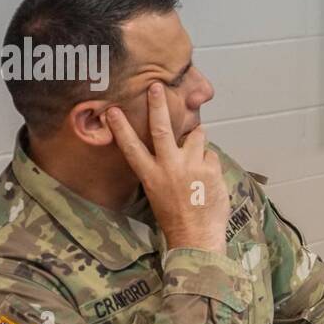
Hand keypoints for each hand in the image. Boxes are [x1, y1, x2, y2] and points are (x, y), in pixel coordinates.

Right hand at [106, 83, 230, 253]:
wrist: (196, 237)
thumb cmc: (176, 216)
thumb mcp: (159, 192)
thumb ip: (163, 166)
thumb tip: (175, 143)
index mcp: (151, 175)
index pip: (131, 147)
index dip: (121, 127)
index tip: (112, 110)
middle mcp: (169, 167)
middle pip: (162, 128)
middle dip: (159, 105)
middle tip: (157, 87)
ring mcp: (191, 166)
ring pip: (196, 136)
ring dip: (197, 139)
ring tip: (195, 158)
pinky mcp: (210, 169)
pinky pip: (211, 154)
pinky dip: (209, 162)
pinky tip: (207, 178)